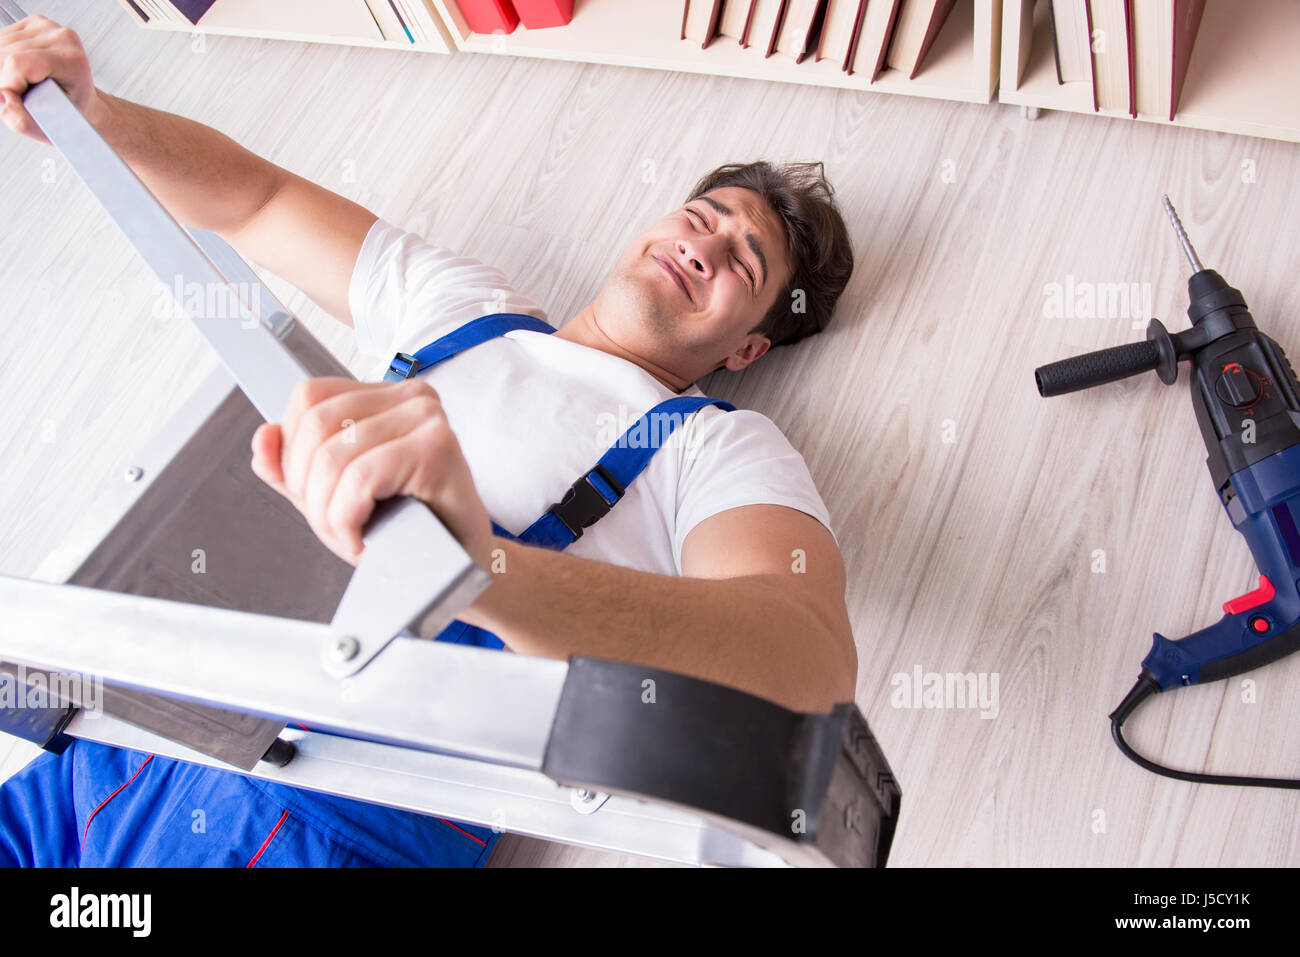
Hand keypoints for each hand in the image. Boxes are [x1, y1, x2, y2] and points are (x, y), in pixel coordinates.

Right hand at [0, 15, 107, 144]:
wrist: (79, 102)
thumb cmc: (68, 114)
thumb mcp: (47, 129)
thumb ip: (20, 120)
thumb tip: (2, 98)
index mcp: (71, 61)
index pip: (17, 64)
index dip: (7, 85)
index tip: (13, 100)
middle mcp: (61, 38)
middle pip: (5, 54)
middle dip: (3, 79)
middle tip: (20, 94)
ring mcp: (47, 27)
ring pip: (0, 45)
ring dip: (2, 69)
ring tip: (21, 84)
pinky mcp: (33, 23)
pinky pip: (2, 39)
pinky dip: (3, 59)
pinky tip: (17, 71)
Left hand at [249, 377, 494, 569]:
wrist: (462, 567)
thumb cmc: (409, 530)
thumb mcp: (335, 495)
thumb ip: (294, 467)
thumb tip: (264, 437)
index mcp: (386, 397)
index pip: (309, 398)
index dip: (292, 452)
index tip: (314, 496)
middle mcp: (412, 398)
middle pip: (315, 426)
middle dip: (308, 491)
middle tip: (334, 527)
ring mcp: (428, 419)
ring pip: (333, 458)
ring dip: (329, 515)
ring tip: (352, 538)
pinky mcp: (437, 449)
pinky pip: (360, 478)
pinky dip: (348, 519)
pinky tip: (365, 540)